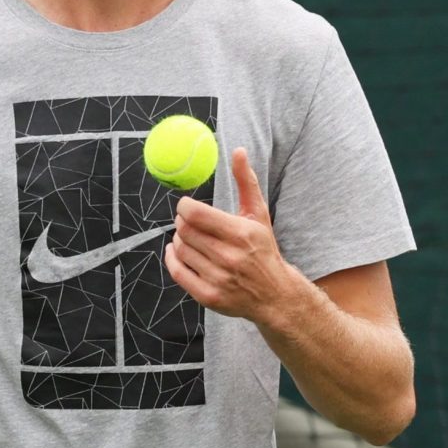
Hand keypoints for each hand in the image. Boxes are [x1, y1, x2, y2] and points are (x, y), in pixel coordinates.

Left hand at [164, 148, 301, 323]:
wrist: (275, 294)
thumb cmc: (263, 249)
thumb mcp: (258, 214)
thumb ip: (246, 182)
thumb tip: (238, 151)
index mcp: (241, 233)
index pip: (195, 214)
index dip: (184, 207)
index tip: (188, 207)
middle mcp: (229, 257)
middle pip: (184, 231)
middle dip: (182, 222)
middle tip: (189, 221)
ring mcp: (218, 278)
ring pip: (179, 249)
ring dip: (179, 240)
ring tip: (191, 238)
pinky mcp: (208, 296)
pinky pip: (176, 272)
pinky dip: (172, 258)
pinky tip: (179, 252)